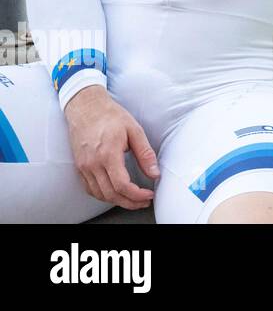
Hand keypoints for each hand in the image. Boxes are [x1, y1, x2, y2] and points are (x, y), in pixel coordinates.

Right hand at [64, 86, 159, 209]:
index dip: (137, 195)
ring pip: (99, 194)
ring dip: (117, 201)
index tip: (149, 194)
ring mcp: (83, 167)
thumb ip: (145, 154)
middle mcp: (93, 164)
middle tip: (144, 201)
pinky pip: (90, 188)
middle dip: (130, 202)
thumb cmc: (111, 116)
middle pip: (111, 194)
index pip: (122, 185)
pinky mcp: (79, 167)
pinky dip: (103, 195)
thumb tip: (155, 173)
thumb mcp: (134, 130)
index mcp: (108, 154)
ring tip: (133, 199)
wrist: (86, 108)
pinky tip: (115, 192)